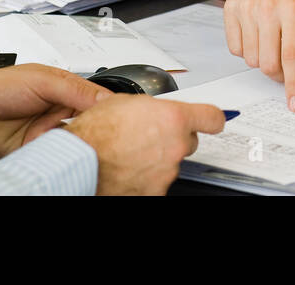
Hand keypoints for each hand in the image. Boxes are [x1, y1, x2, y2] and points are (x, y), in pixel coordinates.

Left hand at [0, 63, 110, 160]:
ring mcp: (48, 132)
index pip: (96, 100)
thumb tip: (105, 98)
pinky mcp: (37, 150)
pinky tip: (65, 153)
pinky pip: (56, 155)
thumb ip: (75, 90)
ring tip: (83, 143)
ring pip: (75, 141)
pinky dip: (62, 156)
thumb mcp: (43, 82)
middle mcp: (59, 111)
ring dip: (79, 143)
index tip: (120, 117)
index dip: (109, 108)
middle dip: (96, 129)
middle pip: (89, 123)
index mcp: (64, 89)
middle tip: (106, 135)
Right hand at [65, 94, 225, 194]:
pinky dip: (146, 177)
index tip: (216, 120)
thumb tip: (158, 110)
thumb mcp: (127, 102)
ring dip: (157, 158)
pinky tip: (128, 168)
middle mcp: (176, 147)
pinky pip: (157, 181)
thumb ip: (153, 108)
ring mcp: (166, 172)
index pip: (212, 118)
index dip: (214, 118)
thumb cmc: (96, 132)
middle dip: (174, 138)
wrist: (78, 161)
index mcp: (174, 119)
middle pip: (189, 141)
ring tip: (129, 152)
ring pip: (171, 162)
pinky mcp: (155, 192)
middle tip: (148, 136)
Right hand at [223, 0, 294, 111]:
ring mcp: (245, 9)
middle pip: (267, 63)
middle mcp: (267, 8)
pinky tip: (256, 34)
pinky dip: (247, 50)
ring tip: (271, 42)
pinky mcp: (230, 10)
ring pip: (250, 60)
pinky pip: (235, 49)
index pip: (291, 56)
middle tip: (284, 69)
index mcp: (293, 8)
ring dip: (262, 60)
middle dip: (278, 74)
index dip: (292, 84)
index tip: (294, 103)